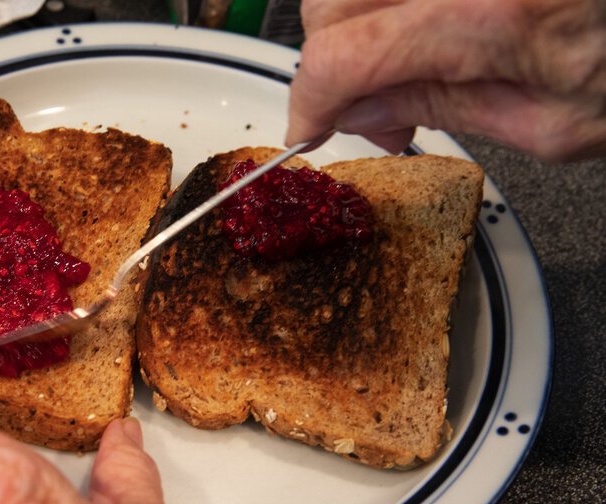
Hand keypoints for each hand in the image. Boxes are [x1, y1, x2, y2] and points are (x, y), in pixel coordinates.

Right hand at [286, 0, 605, 160]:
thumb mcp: (556, 120)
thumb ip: (444, 109)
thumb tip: (360, 113)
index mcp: (494, 15)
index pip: (342, 56)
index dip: (311, 101)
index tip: (313, 128)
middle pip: (330, 0)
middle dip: (331, 59)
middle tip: (373, 102)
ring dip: (353, 18)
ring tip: (401, 54)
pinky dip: (383, 1)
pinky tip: (419, 19)